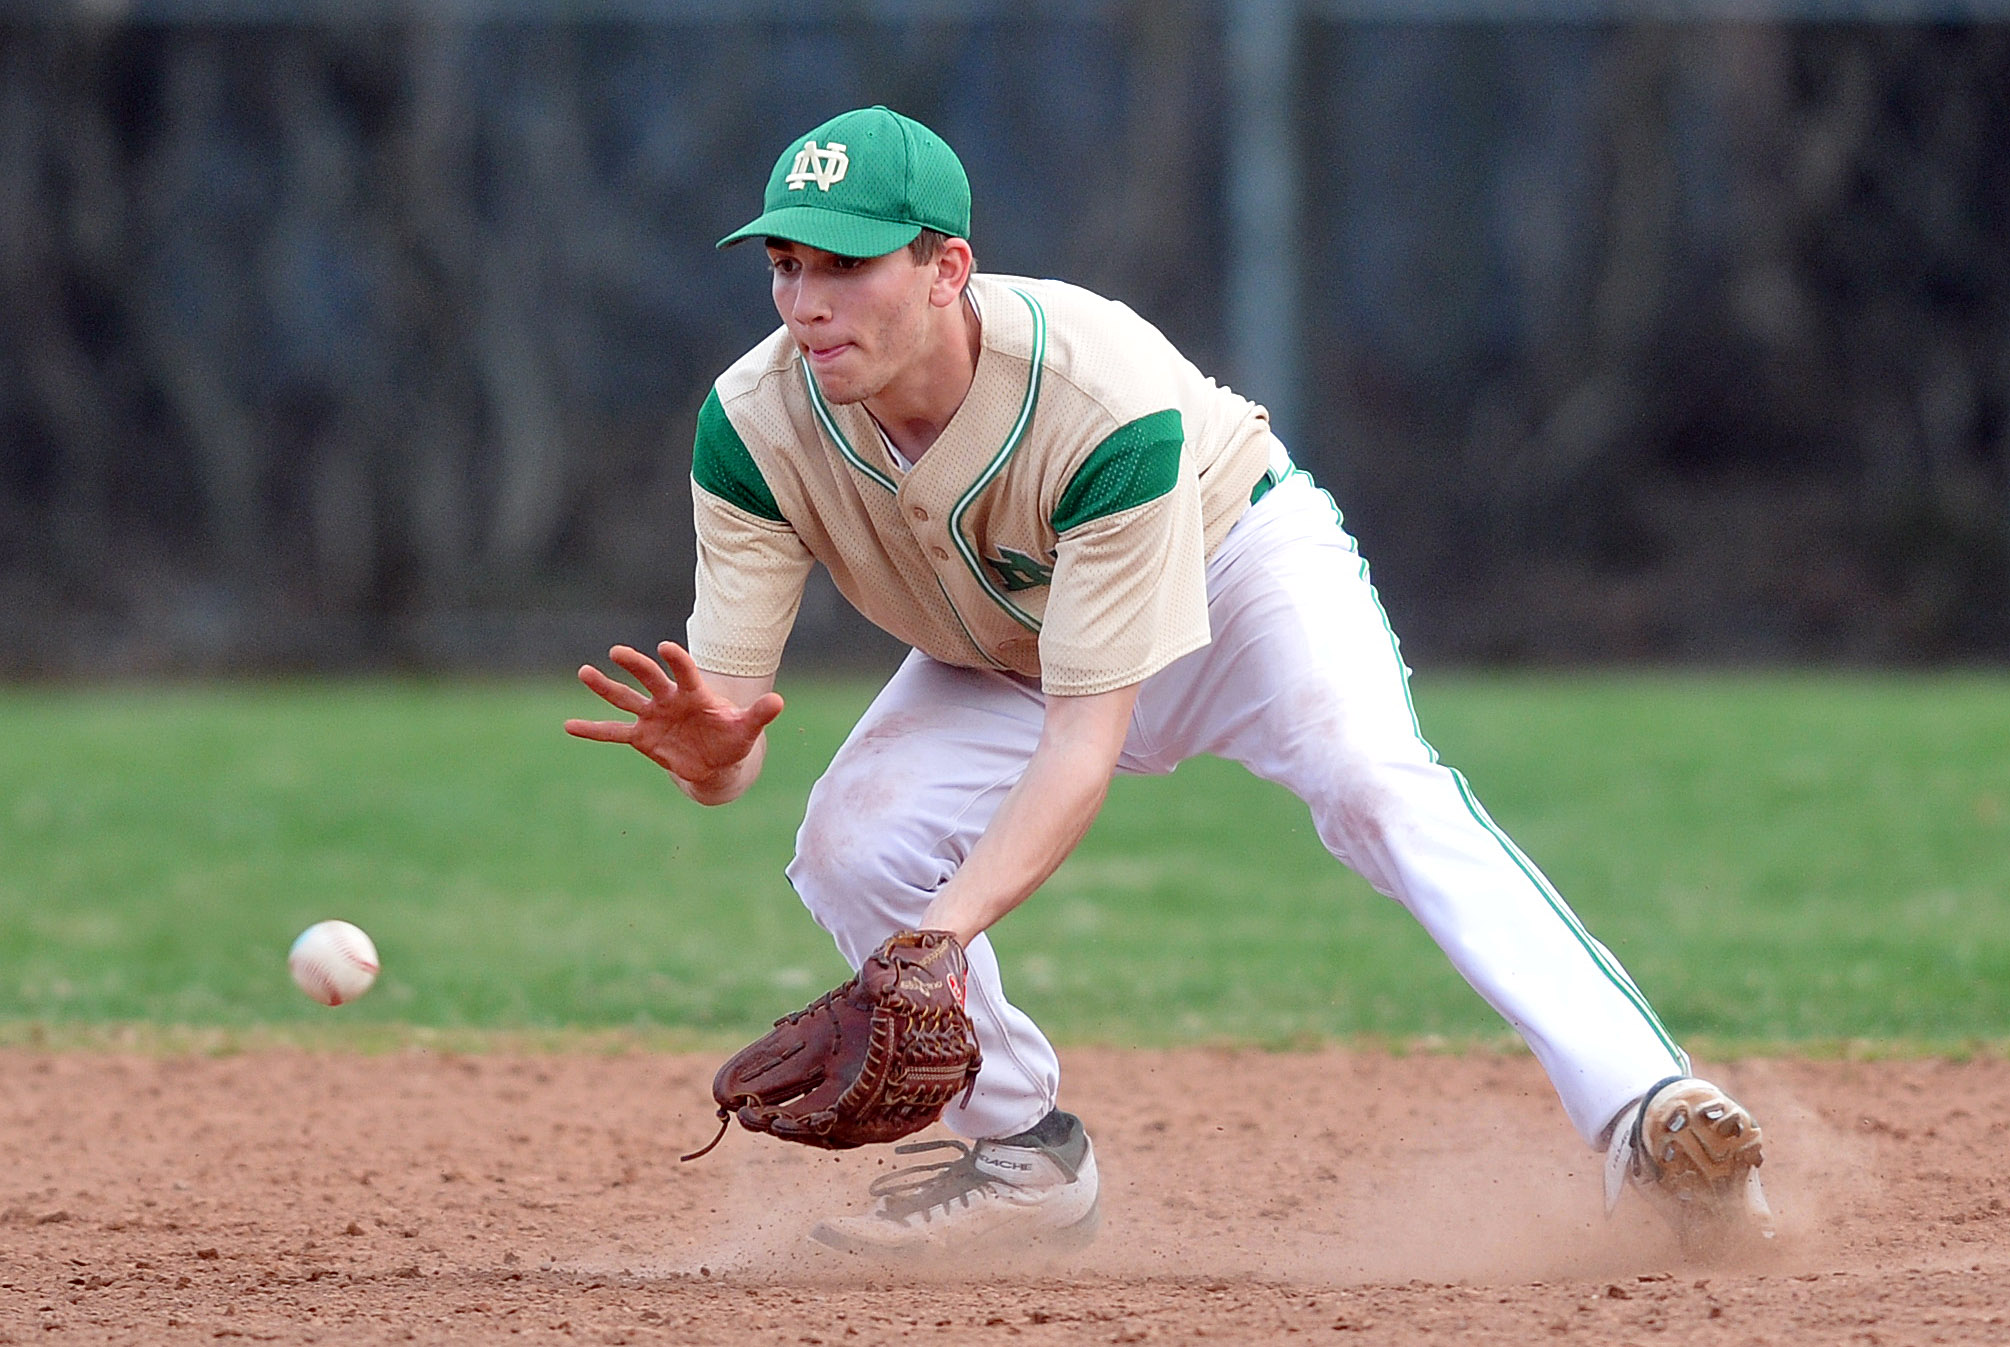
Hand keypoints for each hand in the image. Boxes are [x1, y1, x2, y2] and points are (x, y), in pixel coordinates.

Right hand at [565, 642, 782, 799]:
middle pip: (649, 678)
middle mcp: (669, 700)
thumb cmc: (731, 739)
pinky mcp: (642, 737)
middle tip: (617, 652)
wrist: (716, 762)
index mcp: (695, 693)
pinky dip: (592, 730)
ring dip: (605, 688)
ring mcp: (652, 716)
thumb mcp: (745, 729)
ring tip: (584, 672)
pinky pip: (614, 733)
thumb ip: (759, 715)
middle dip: (635, 666)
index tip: (666, 648)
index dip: (677, 661)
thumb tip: (779, 702)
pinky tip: (569, 725)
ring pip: (625, 699)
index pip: (684, 672)